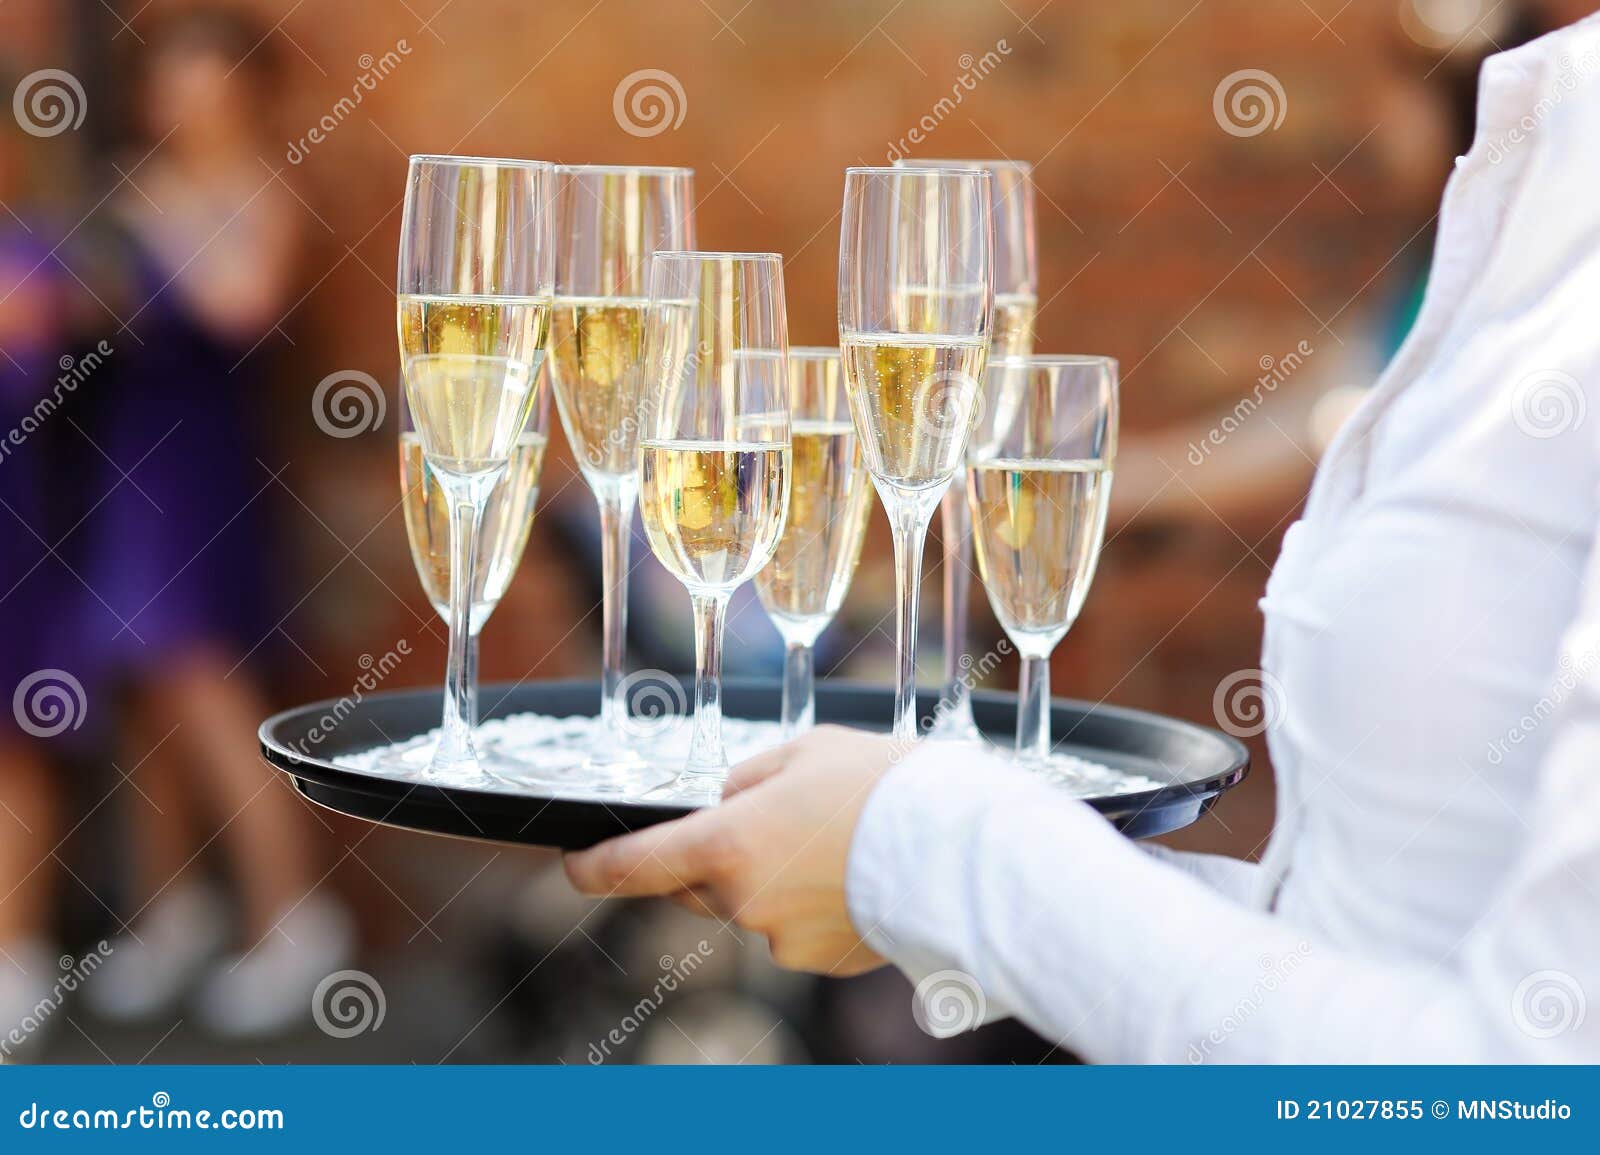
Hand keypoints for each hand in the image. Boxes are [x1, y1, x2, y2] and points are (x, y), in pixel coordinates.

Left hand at [564, 725, 901, 974]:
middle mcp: (741, 901)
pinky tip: (854, 873)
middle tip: (769, 819)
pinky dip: (811, 903)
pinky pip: (795, 928)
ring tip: (833, 838)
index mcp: (725, 844)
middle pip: (696, 884)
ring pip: (751, 905)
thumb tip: (728, 801)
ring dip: (772, 877)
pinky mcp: (820, 961)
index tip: (575, 862)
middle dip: (715, 856)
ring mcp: (780, 939)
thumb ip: (748, 780)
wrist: (959, 851)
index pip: (632, 865)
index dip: (594, 865)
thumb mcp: (803, 752)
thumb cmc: (882, 787)